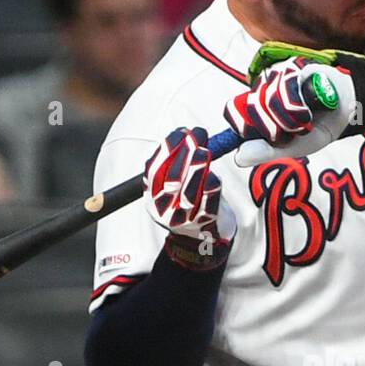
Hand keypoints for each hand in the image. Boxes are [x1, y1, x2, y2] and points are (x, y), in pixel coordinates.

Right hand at [143, 126, 234, 253]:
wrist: (201, 233)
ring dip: (197, 169)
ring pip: (189, 194)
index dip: (168, 148)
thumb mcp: (171, 181)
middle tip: (197, 136)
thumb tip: (185, 133)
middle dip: (185, 154)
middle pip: (172, 181)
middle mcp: (163, 209)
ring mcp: (183, 219)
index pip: (154, 169)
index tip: (182, 131)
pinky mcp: (203, 224)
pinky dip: (210, 190)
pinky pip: (207, 206)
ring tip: (205, 151)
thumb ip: (173, 161)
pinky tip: (213, 175)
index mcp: (151, 195)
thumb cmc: (187, 199)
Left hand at [224, 57, 364, 166]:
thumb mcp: (291, 147)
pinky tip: (309, 111)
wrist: (347, 113)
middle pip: (252, 107)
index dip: (246, 127)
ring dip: (289, 120)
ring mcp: (278, 75)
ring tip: (304, 122)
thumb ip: (265, 152)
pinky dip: (298, 109)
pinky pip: (286, 89)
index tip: (269, 137)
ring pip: (269, 99)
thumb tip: (237, 157)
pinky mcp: (295, 67)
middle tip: (292, 132)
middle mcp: (265, 87)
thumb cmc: (318, 127)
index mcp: (258, 105)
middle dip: (274, 128)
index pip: (234, 110)